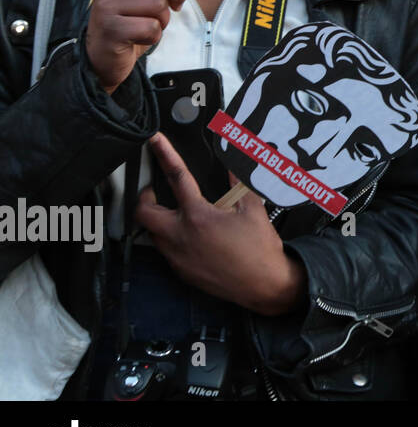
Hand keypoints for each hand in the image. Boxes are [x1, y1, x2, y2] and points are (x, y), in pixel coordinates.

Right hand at [86, 0, 186, 94]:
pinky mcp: (111, 29)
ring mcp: (105, 7)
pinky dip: (155, 35)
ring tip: (147, 24)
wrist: (106, 57)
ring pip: (158, 4)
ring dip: (163, 18)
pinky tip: (140, 37)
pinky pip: (152, 27)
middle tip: (174, 4)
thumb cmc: (130, 22)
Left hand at [135, 133, 306, 315]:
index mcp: (197, 216)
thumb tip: (232, 166)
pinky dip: (172, 239)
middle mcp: (180, 237)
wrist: (264, 285)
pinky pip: (166, 251)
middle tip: (155, 190)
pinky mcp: (182, 272)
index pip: (176, 178)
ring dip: (158, 220)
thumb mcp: (253, 208)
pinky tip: (192, 237)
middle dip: (145, 197)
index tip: (154, 141)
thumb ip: (238, 184)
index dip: (165, 155)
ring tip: (177, 214)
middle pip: (143, 212)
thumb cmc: (260, 248)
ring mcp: (178, 257)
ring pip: (152, 233)